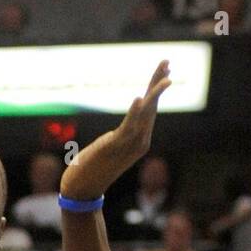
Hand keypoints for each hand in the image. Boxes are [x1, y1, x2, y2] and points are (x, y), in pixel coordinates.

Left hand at [60, 60, 171, 201]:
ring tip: (165, 78)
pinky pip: (128, 126)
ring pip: (145, 115)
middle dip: (159, 83)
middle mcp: (140, 141)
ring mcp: (129, 145)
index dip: (157, 88)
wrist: (82, 189)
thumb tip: (121, 131)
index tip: (164, 69)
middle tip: (167, 61)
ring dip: (154, 94)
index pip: (151, 108)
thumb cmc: (92, 169)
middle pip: (152, 106)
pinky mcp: (115, 146)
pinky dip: (134, 112)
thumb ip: (119, 137)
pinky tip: (138, 98)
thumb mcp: (110, 148)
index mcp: (140, 139)